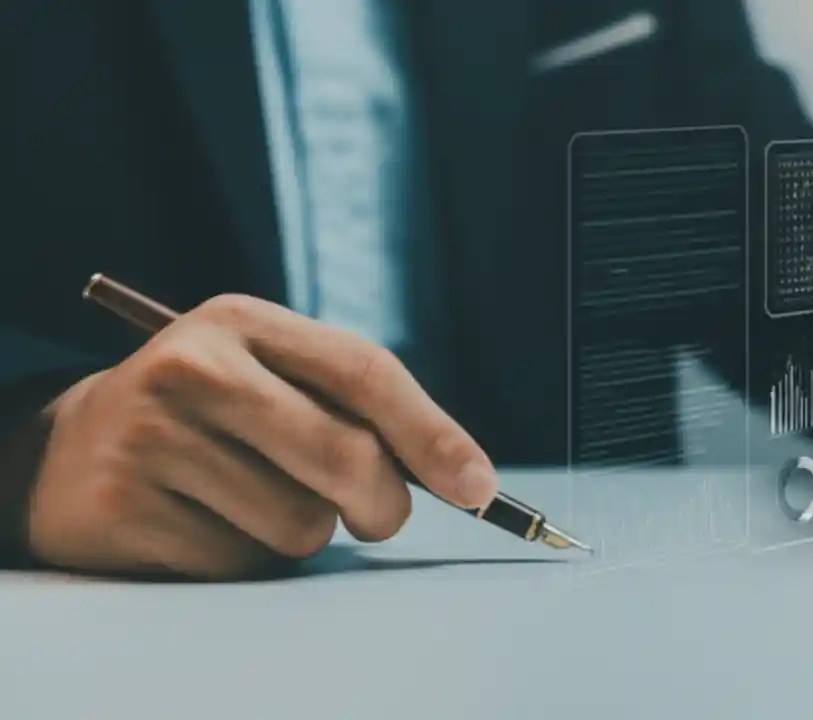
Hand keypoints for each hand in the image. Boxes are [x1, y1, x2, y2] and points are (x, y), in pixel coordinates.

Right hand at [27, 295, 497, 578]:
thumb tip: (462, 476)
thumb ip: (355, 409)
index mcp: (243, 322)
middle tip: (379, 516)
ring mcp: (152, 436)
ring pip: (301, 523)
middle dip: (384, 502)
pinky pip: (242, 563)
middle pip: (345, 455)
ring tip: (253, 499)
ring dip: (303, 532)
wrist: (75, 447)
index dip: (433, 433)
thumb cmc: (209, 414)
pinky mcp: (124, 505)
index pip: (365, 372)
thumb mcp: (270, 377)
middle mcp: (194, 368)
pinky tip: (207, 523)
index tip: (479, 487)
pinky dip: (246, 558)